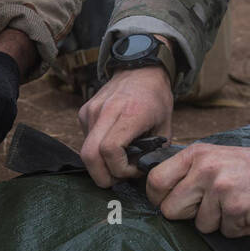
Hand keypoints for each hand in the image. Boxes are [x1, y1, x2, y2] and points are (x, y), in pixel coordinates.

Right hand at [78, 66, 172, 186]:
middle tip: (116, 181)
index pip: (110, 150)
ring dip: (99, 164)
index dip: (119, 169)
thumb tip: (143, 172)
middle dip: (101, 176)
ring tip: (117, 162)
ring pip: (85, 150)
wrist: (140, 69)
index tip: (133, 170)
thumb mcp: (165, 126)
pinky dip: (96, 150)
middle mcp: (106, 111)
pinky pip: (85, 140)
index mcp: (130, 114)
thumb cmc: (156, 98)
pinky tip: (111, 145)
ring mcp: (92, 110)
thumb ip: (154, 151)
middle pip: (89, 155)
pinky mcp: (84, 111)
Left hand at [146, 140, 249, 237]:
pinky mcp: (237, 208)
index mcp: (195, 154)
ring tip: (237, 204)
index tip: (168, 204)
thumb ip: (189, 171)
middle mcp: (205, 169)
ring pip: (200, 226)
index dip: (158, 199)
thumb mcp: (216, 157)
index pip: (155, 181)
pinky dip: (239, 228)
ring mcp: (220, 189)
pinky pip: (226, 233)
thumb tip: (160, 195)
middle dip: (188, 216)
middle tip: (211, 207)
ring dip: (219, 222)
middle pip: (171, 209)